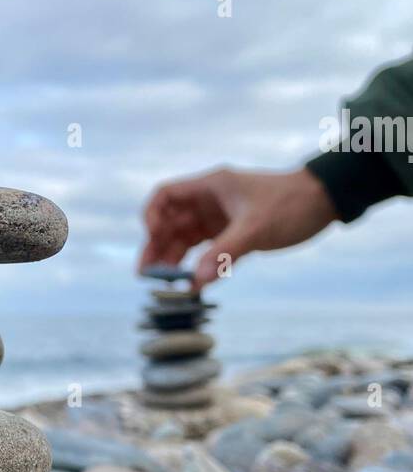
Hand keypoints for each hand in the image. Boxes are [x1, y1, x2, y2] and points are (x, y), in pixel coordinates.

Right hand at [138, 166, 338, 290]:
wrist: (325, 202)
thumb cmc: (291, 203)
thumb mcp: (256, 227)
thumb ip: (225, 253)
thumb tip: (196, 282)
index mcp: (210, 187)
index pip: (165, 195)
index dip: (152, 216)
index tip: (153, 239)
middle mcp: (209, 201)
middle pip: (169, 222)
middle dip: (156, 247)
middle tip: (147, 276)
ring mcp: (219, 218)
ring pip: (184, 239)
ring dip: (172, 260)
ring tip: (162, 284)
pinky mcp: (231, 234)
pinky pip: (205, 251)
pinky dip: (196, 266)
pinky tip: (191, 285)